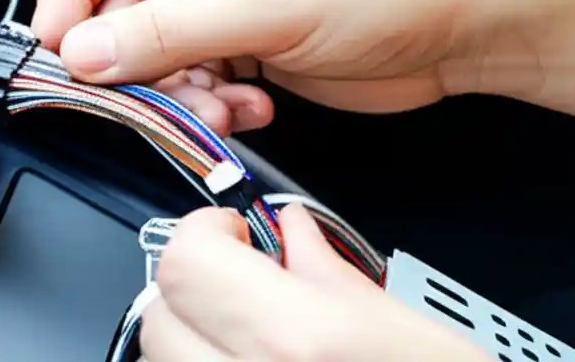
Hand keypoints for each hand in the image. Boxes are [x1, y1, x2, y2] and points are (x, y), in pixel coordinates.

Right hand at [31, 0, 498, 129]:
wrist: (465, 27)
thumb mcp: (262, 4)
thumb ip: (164, 34)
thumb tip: (84, 54)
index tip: (57, 44)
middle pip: (124, 1)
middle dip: (134, 56)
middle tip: (136, 94)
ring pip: (154, 47)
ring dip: (177, 88)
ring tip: (216, 104)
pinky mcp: (241, 36)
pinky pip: (190, 74)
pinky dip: (207, 100)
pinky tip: (247, 104)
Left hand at [141, 205, 488, 360]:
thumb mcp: (413, 338)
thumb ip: (335, 275)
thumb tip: (293, 231)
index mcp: (297, 341)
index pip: (186, 263)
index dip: (204, 236)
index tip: (233, 235)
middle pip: (160, 315)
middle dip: (196, 292)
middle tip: (244, 291)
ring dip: (193, 343)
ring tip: (251, 343)